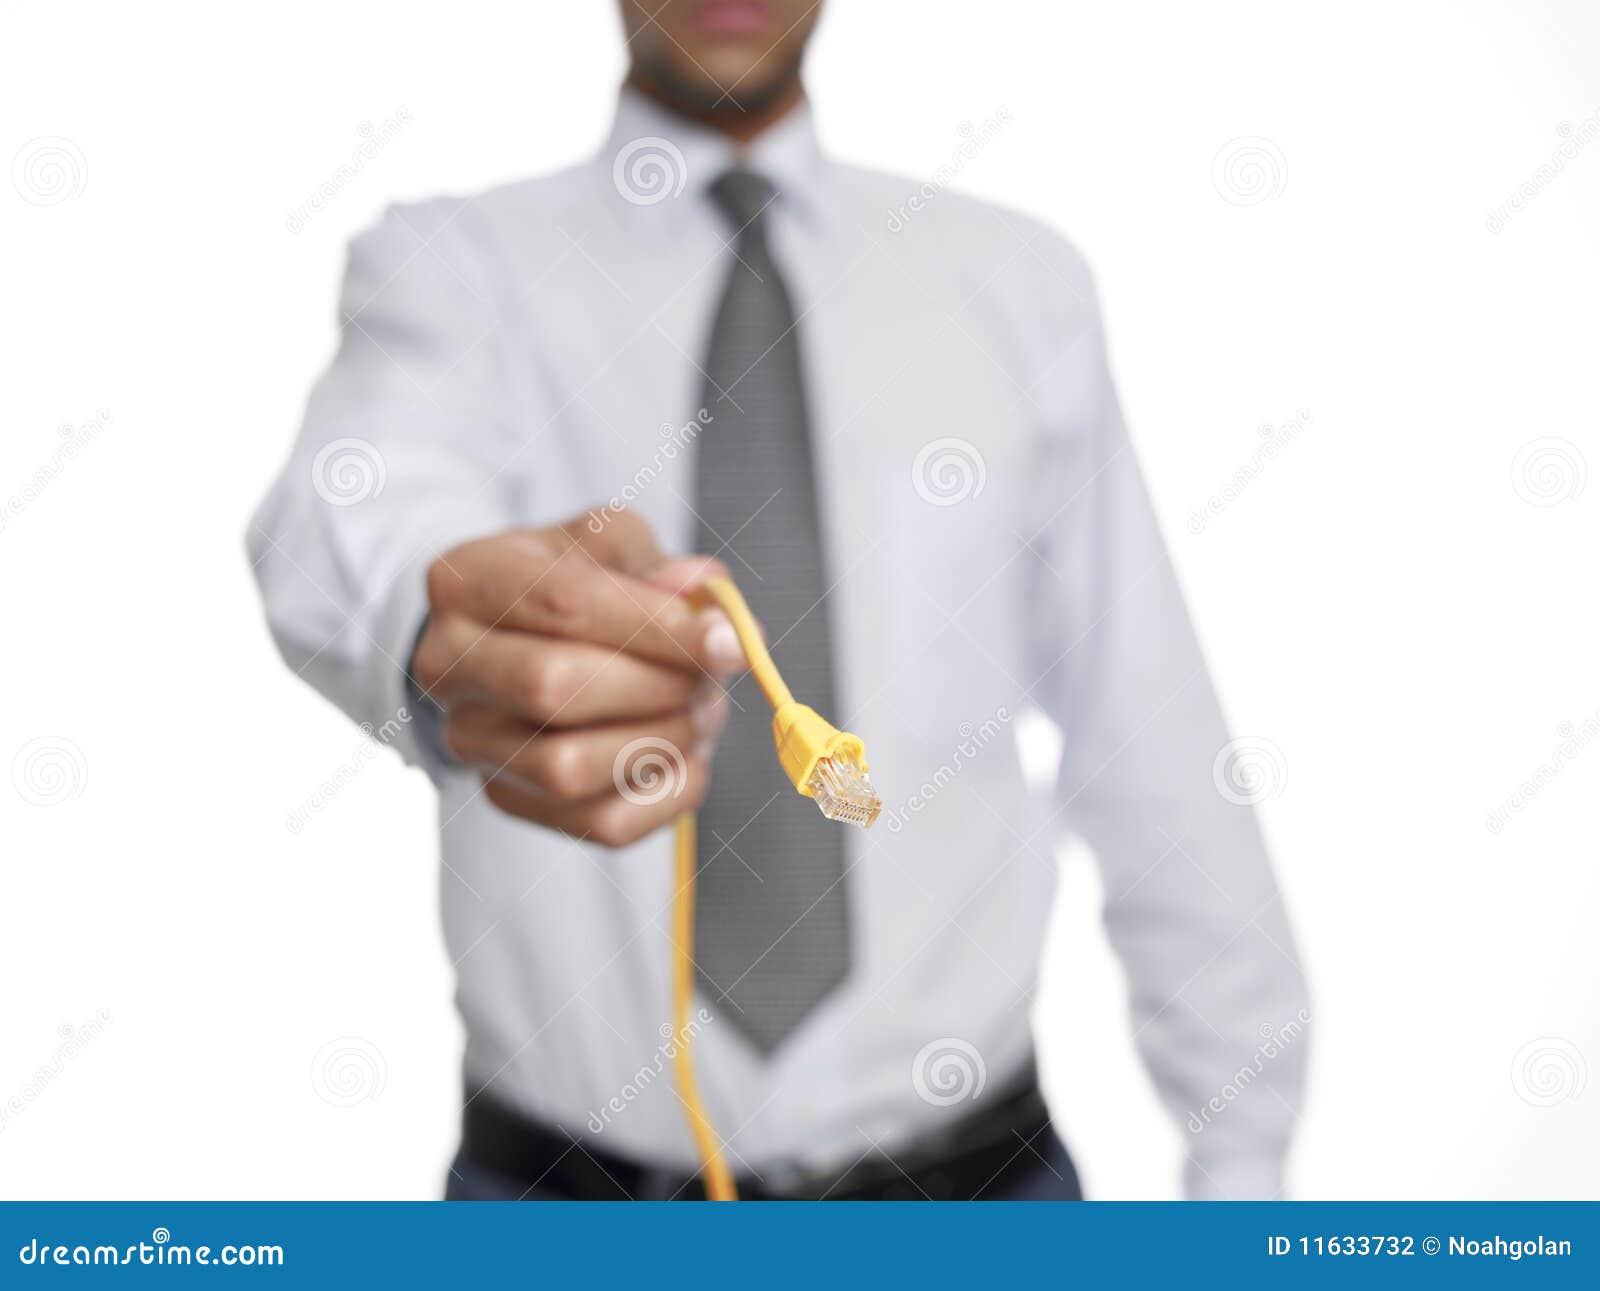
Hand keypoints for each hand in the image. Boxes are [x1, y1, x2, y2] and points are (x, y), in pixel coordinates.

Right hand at [411, 509, 748, 845]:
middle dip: (656, 686)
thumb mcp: (606, 547)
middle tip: (708, 678)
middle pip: (554, 688)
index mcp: (465, 582)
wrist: (512, 642)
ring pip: (568, 769)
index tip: (730, 640)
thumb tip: (707, 592)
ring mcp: (469, 741)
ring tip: (699, 712)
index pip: (567, 604)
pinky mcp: (506, 798)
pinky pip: (597, 824)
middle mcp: (446, 665)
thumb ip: (656, 565)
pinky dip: (663, 794)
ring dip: (660, 743)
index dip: (660, 626)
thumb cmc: (565, 585)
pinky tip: (683, 754)